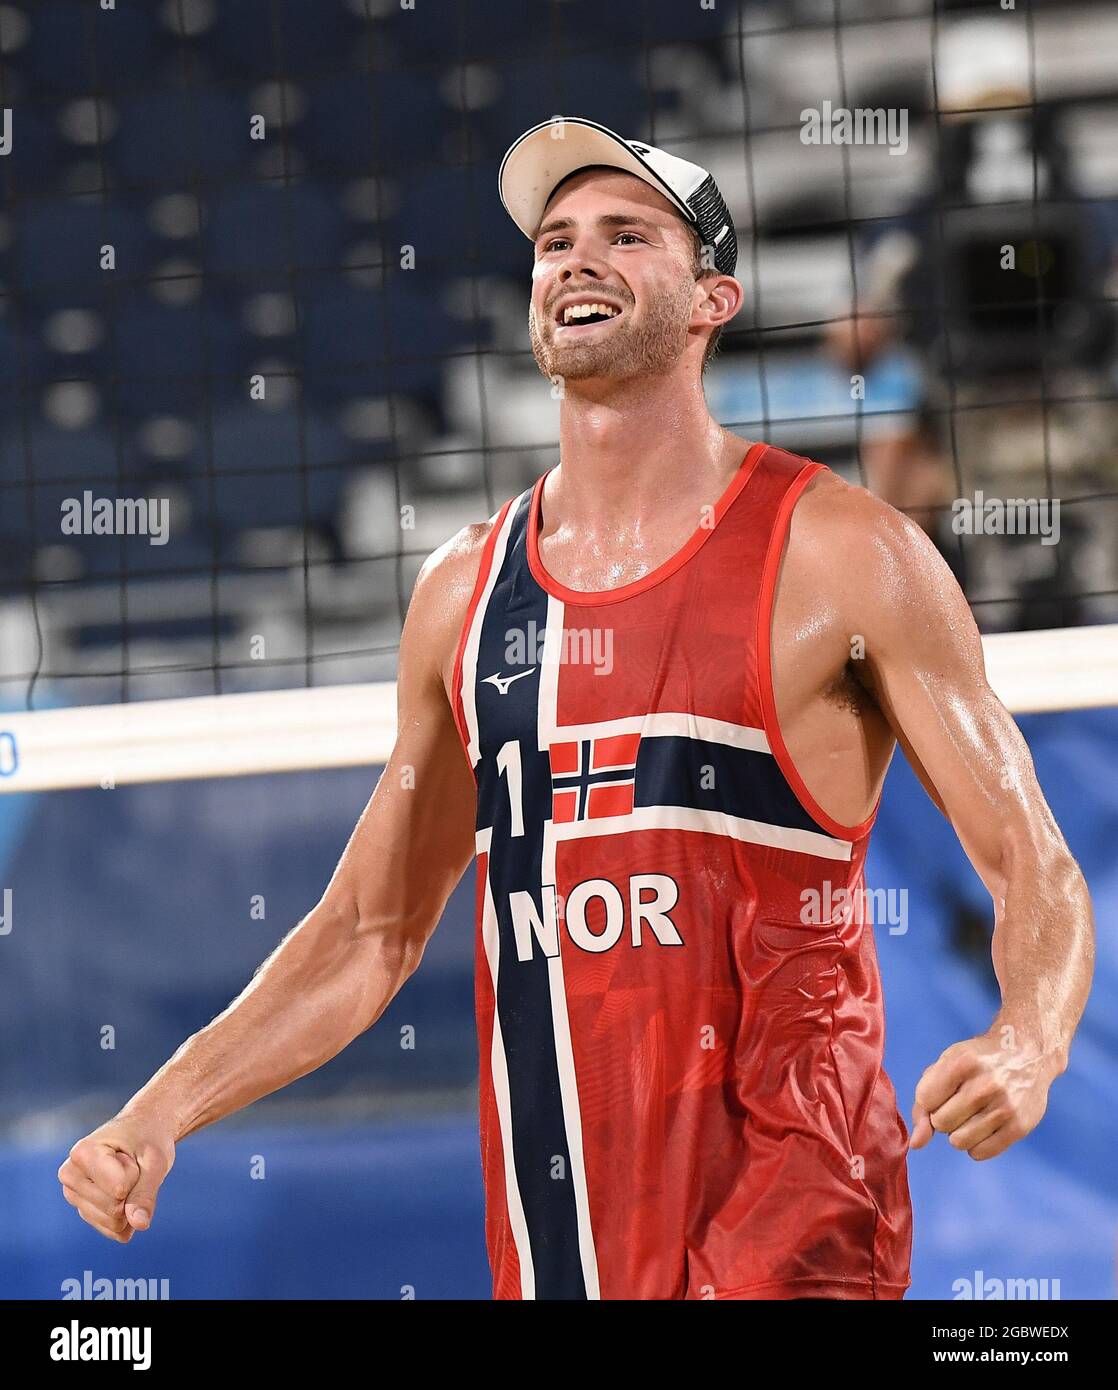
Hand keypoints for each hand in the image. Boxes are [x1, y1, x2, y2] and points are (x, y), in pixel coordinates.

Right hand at [58, 1115, 175, 1240]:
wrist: (142, 1132)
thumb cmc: (148, 1140)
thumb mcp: (156, 1161)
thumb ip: (146, 1193)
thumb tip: (140, 1225)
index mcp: (82, 1153)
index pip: (119, 1189)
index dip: (137, 1174)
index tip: (133, 1154)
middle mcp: (70, 1176)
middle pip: (113, 1209)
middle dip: (134, 1190)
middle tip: (132, 1165)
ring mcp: (74, 1196)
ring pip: (113, 1223)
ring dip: (131, 1203)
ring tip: (126, 1176)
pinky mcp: (84, 1210)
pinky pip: (113, 1231)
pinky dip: (128, 1217)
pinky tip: (125, 1192)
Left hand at [908, 1029, 1059, 1160]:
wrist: (1026, 1052)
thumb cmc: (978, 1060)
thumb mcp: (946, 1065)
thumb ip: (923, 1101)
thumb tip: (917, 1143)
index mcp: (962, 1062)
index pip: (925, 1100)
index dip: (930, 1099)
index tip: (942, 1091)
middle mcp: (986, 1085)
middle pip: (941, 1123)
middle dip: (943, 1116)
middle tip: (959, 1103)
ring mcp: (1005, 1107)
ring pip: (959, 1142)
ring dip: (959, 1132)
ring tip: (972, 1115)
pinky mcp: (1020, 1126)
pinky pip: (981, 1153)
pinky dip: (976, 1145)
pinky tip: (984, 1127)